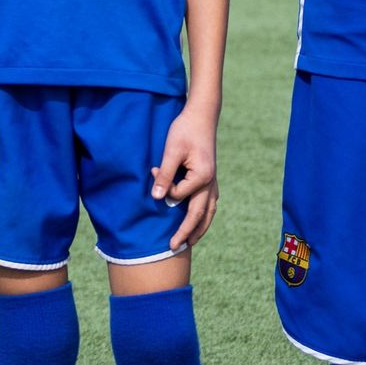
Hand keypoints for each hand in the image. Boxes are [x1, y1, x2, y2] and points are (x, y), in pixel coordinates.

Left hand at [152, 104, 219, 251]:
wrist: (201, 117)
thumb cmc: (184, 131)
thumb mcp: (171, 151)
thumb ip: (165, 175)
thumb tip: (157, 197)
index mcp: (202, 177)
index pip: (179, 196)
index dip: (164, 189)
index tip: (153, 171)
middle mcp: (210, 183)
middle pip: (200, 214)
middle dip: (187, 232)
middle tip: (174, 247)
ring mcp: (212, 182)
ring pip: (208, 212)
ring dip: (199, 228)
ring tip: (188, 243)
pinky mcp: (209, 179)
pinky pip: (209, 204)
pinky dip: (204, 216)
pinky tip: (198, 223)